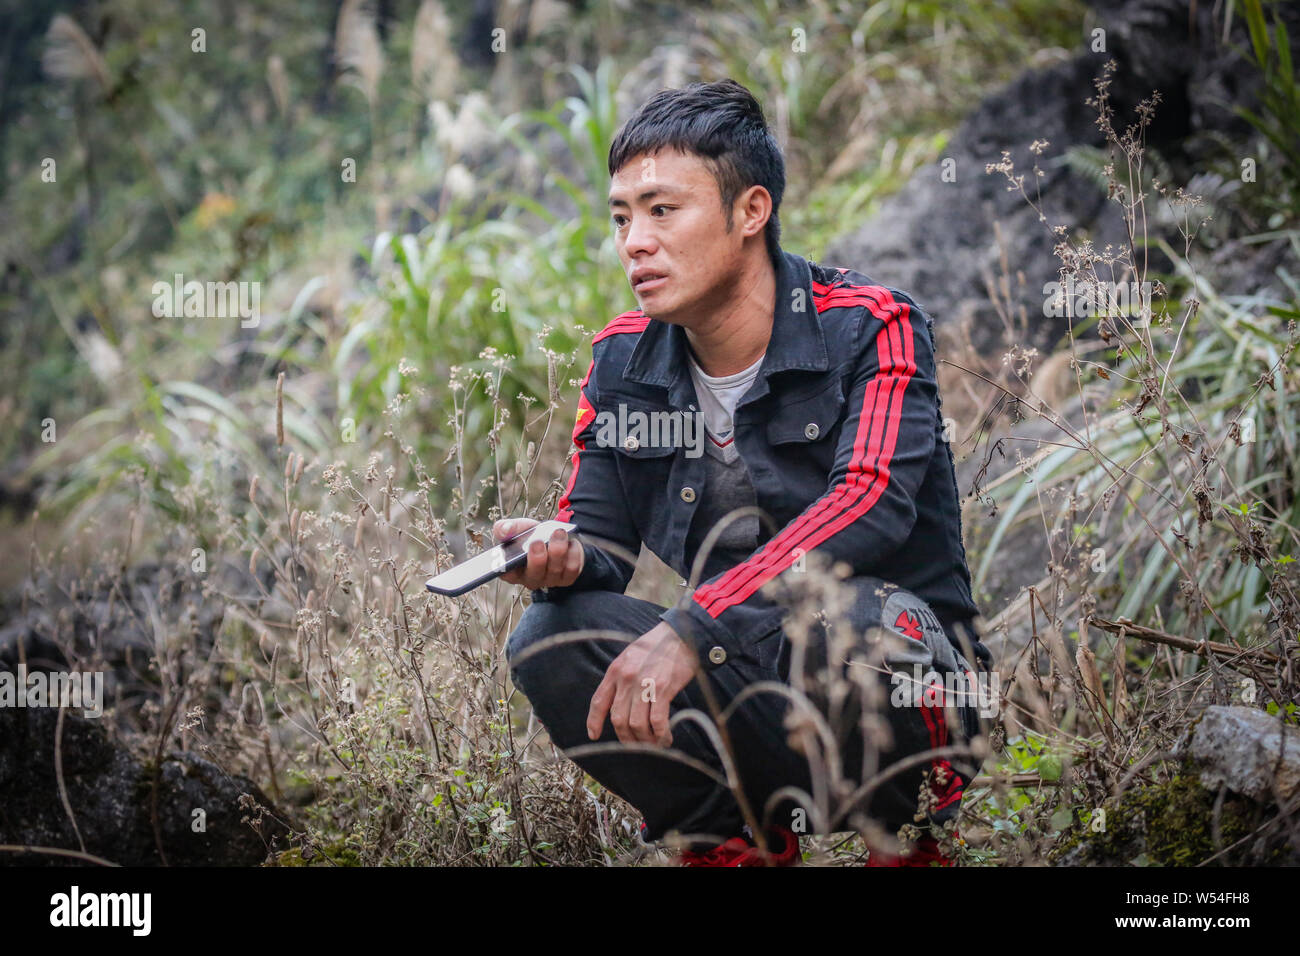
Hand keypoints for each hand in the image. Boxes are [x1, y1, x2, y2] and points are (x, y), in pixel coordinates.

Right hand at [493, 518, 583, 588]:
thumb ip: (506, 527)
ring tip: (559, 532)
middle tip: (538, 541)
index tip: (513, 556)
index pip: (506, 574)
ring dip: (557, 549)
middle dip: (536, 558)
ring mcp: (550, 580)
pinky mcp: (568, 578)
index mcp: (512, 569)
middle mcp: (531, 579)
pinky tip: (571, 542)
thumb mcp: (519, 528)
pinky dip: (573, 553)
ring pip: (554, 570)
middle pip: (533, 574)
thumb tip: (504, 529)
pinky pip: (572, 569)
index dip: (508, 568)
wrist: (555, 537)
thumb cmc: (532, 535)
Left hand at [587, 621, 697, 747]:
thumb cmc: (659, 645)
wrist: (683, 635)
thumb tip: (619, 701)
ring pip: (636, 724)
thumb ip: (622, 676)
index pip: (599, 701)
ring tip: (654, 744)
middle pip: (618, 719)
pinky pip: (657, 721)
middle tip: (636, 745)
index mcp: (616, 670)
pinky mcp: (663, 689)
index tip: (594, 735)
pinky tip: (665, 738)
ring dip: (645, 740)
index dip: (594, 721)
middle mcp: (626, 678)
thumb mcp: (631, 655)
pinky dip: (660, 734)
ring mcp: (644, 684)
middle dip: (626, 737)